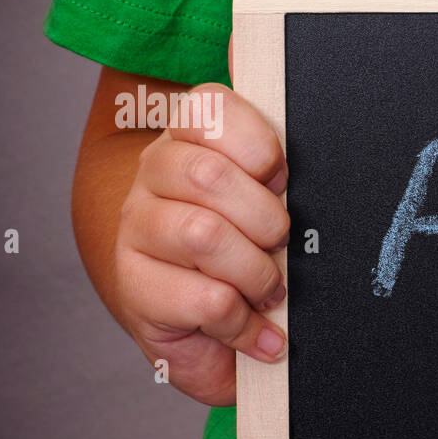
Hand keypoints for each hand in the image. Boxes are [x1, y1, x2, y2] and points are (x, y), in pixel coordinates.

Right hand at [115, 84, 288, 404]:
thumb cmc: (246, 255)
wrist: (202, 329)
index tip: (280, 181)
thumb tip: (303, 142)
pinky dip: (244, 322)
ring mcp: (136, 230)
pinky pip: (206, 299)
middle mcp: (153, 175)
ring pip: (203, 236)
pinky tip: (254, 330)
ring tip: (267, 293)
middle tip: (279, 244)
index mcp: (190, 140)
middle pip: (208, 175)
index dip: (259, 148)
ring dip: (255, 274)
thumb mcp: (270, 205)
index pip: (211, 108)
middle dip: (265, 220)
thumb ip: (278, 170)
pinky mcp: (135, 287)